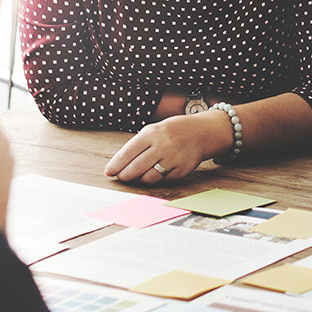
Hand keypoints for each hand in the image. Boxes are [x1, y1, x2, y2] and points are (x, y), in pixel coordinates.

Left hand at [104, 111, 232, 184]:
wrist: (202, 132)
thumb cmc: (173, 131)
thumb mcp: (153, 130)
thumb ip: (137, 145)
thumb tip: (119, 164)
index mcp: (151, 134)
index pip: (127, 153)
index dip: (115, 165)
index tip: (109, 172)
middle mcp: (162, 146)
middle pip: (135, 168)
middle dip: (125, 175)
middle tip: (122, 177)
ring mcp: (174, 158)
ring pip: (149, 177)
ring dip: (140, 179)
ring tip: (139, 175)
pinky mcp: (183, 169)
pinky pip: (164, 180)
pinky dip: (157, 179)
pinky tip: (156, 173)